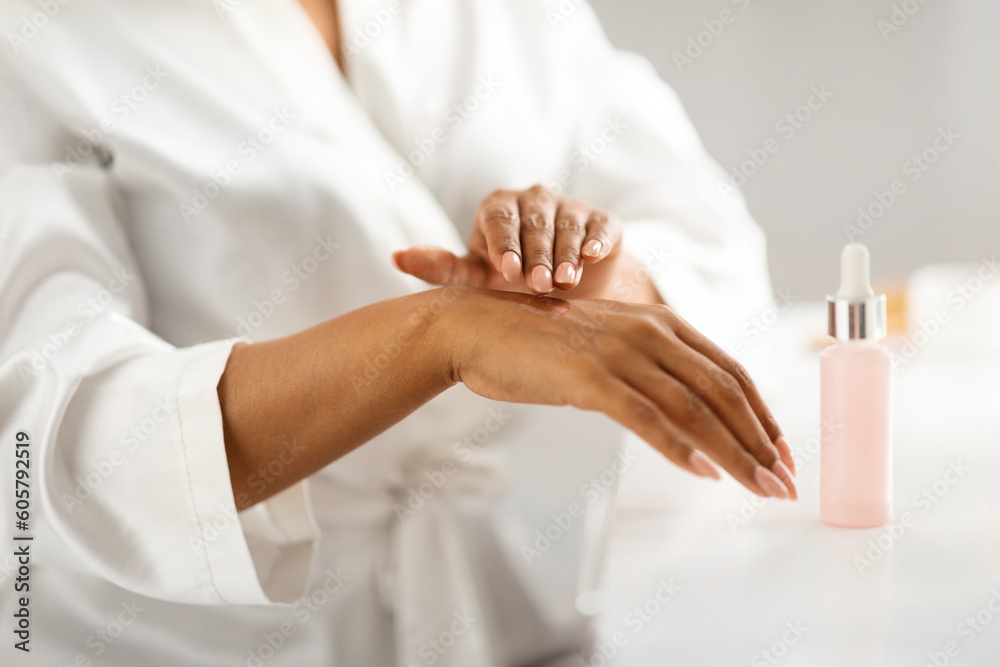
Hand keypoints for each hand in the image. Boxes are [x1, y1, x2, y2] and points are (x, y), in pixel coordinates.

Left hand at [392, 185, 633, 298]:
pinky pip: (600, 227)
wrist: (564, 291)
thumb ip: (440, 268)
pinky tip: (592, 255)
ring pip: (567, 225)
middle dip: (537, 253)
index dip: (503, 244)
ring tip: (564, 281)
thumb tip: (396, 257)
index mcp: (498, 207)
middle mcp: (533, 200)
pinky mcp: (602, 222)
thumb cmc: (508, 281)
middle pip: (534, 222)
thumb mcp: (474, 278)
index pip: (498, 218)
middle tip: (538, 285)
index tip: (507, 272)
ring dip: (566, 253)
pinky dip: (597, 240)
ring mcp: (570, 208)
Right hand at [443, 288, 797, 498]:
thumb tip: (684, 417)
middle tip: (784, 482)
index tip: (780, 451)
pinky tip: (703, 474)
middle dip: (760, 442)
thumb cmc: (538, 344)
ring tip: (759, 488)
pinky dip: (679, 448)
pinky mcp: (589, 376)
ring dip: (734, 453)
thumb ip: (647, 372)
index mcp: (659, 323)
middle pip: (723, 392)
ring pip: (694, 408)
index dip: (762, 414)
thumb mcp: (607, 348)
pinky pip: (645, 417)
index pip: (729, 371)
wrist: (477, 327)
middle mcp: (648, 332)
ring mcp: (619, 352)